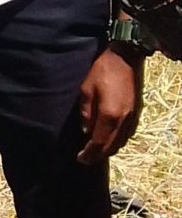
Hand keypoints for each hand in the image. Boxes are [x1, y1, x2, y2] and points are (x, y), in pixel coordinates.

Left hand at [78, 46, 143, 164]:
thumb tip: (86, 131)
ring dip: (108, 149)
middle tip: (86, 159)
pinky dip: (118, 141)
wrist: (125, 57)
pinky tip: (109, 139)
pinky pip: (128, 133)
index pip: (99, 143)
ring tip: (95, 151)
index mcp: (109, 115)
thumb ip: (86, 114)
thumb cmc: (101, 71)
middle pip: (112, 146)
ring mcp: (133, 116)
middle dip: (98, 156)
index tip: (80, 158)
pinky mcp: (137, 111)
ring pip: (121, 141)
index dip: (89, 154)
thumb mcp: (86, 91)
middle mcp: (124, 119)